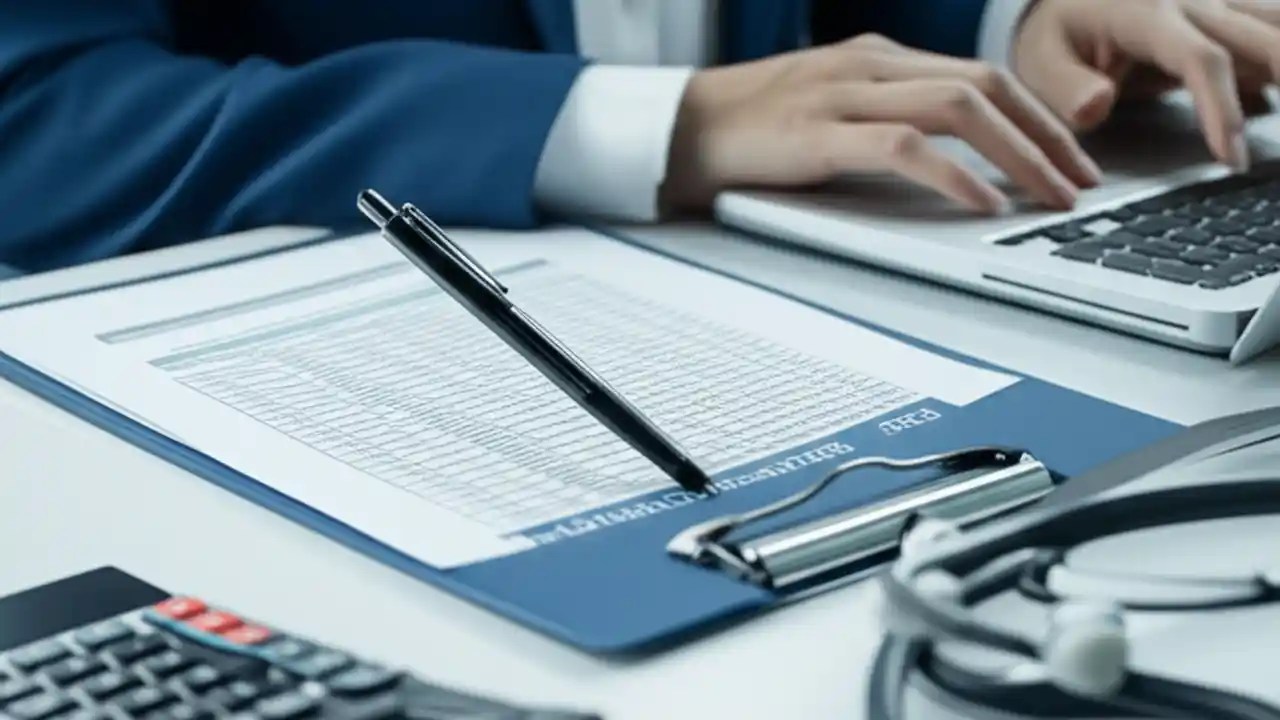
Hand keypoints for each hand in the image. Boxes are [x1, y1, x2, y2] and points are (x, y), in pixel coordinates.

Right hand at [661, 34, 1101, 215]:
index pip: (979, 75)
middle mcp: (869, 67)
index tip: (1070, 157)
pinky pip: (905, 148)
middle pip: (984, 84)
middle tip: (1081, 181)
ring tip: (1049, 196)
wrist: (680, 130)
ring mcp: (844, 96)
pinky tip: (982, 204)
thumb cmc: (752, 129)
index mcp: (877, 59)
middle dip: (1046, 133)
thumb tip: (950, 155)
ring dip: (1018, 154)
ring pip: (959, 107)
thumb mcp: (830, 108)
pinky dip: (954, 176)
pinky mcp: (820, 134)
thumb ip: (884, 116)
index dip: (1037, 115)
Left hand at [1014, 0, 1279, 171]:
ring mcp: (1217, 7)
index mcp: (1147, 14)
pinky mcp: (1229, 19)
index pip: (1202, 60)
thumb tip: (1096, 106)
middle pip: (1264, 36)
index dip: (1223, 109)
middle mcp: (1194, 2)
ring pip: (1276, 26)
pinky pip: (1272, 34)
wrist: (1069, 3)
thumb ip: (1068, 89)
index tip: (1232, 159)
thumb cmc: (1056, 36)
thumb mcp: (1042, 64)